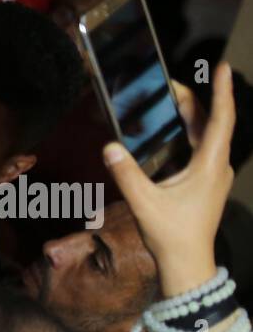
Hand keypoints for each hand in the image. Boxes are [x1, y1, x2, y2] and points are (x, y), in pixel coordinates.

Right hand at [103, 61, 235, 296]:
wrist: (187, 264)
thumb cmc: (172, 234)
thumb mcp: (145, 203)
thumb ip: (127, 173)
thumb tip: (110, 147)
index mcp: (210, 165)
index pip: (221, 119)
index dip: (221, 91)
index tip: (221, 67)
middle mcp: (217, 167)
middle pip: (212, 125)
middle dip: (195, 101)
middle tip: (172, 85)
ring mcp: (214, 177)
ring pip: (207, 138)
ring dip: (192, 118)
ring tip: (173, 102)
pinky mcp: (206, 186)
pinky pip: (201, 152)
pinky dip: (189, 137)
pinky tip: (172, 136)